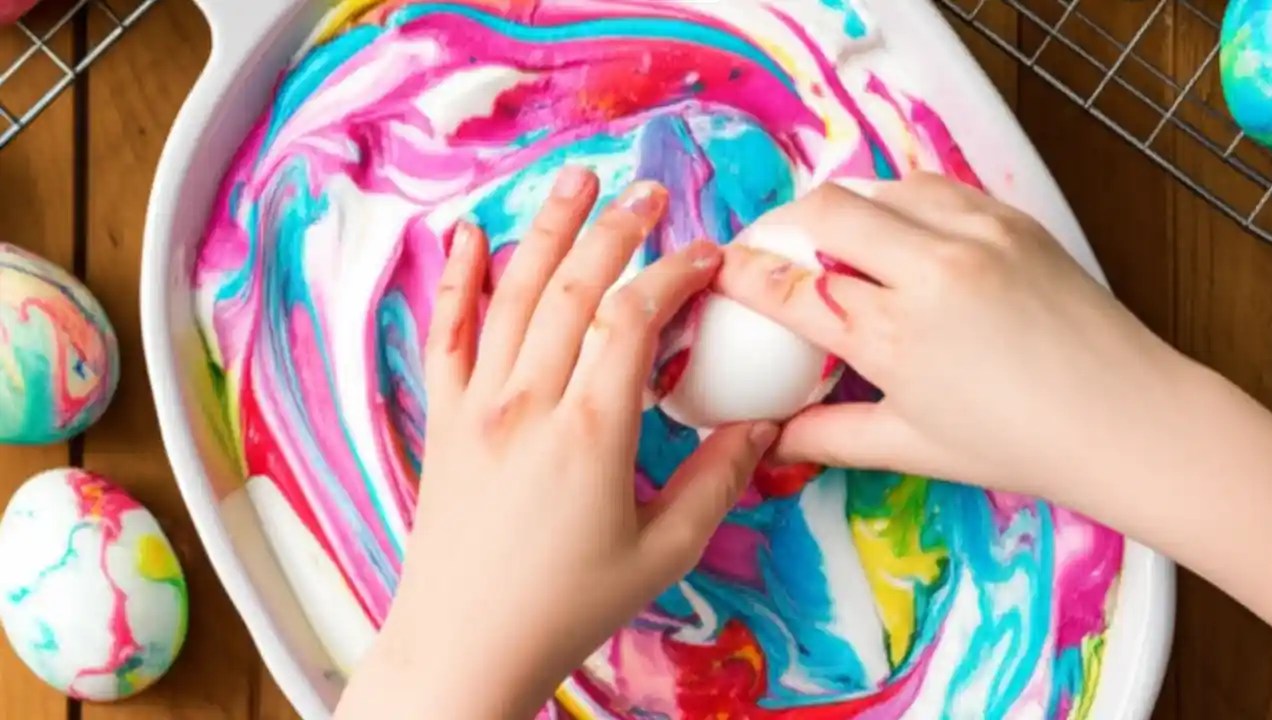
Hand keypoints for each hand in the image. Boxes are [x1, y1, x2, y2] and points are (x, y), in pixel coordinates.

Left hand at [336, 168, 777, 719]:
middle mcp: (529, 403)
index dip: (673, 275)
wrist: (465, 646)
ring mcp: (478, 407)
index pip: (634, 319)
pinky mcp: (444, 421)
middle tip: (650, 195)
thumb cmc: (566, 610)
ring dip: (547, 230)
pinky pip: (446, 336)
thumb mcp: (662, 554)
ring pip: (514, 294)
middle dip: (617, 231)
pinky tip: (468, 238)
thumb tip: (760, 428)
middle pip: (576, 288)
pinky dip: (457, 281)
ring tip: (576, 181)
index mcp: (590, 432)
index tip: (704, 257)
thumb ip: (716, 483)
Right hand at [716, 172, 1183, 495]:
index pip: (791, 288)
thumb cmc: (1017, 445)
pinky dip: (901, 200)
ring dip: (848, 209)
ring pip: (878, 186)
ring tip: (844, 243)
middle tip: (780, 251)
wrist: (1126, 417)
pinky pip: (932, 185)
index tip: (722, 271)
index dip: (742, 275)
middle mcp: (928, 271)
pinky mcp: (1010, 217)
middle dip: (784, 226)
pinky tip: (902, 231)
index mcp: (894, 337)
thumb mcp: (910, 448)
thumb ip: (827, 437)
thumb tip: (769, 442)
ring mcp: (974, 234)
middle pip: (823, 212)